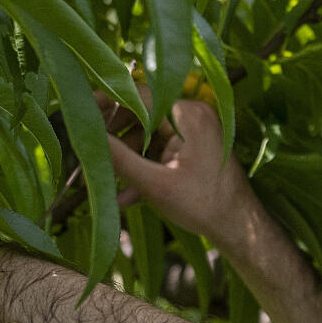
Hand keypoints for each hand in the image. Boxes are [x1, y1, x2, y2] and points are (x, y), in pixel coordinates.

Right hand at [101, 92, 254, 244]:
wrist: (239, 228)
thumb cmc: (203, 206)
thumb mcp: (155, 185)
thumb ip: (120, 160)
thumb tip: (88, 138)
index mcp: (188, 115)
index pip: (139, 94)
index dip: (108, 101)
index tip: (82, 109)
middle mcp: (192, 115)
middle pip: (142, 112)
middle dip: (114, 132)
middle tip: (88, 145)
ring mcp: (194, 131)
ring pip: (148, 133)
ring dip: (126, 155)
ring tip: (103, 177)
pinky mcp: (193, 148)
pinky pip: (160, 148)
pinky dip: (143, 165)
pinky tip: (125, 195)